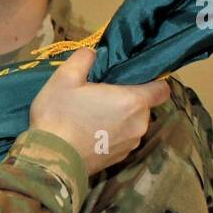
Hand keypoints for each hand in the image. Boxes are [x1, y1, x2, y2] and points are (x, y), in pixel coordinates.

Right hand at [29, 48, 170, 175]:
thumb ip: (83, 59)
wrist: (51, 160)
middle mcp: (139, 124)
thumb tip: (93, 53)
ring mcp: (130, 145)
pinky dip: (111, 135)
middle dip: (127, 99)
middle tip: (100, 96)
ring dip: (119, 118)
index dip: (151, 81)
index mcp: (133, 101)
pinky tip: (89, 134)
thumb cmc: (59, 115)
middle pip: (144, 106)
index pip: (162, 89)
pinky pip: (122, 140)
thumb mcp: (64, 77)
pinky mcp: (119, 159)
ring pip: (133, 124)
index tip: (131, 79)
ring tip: (92, 116)